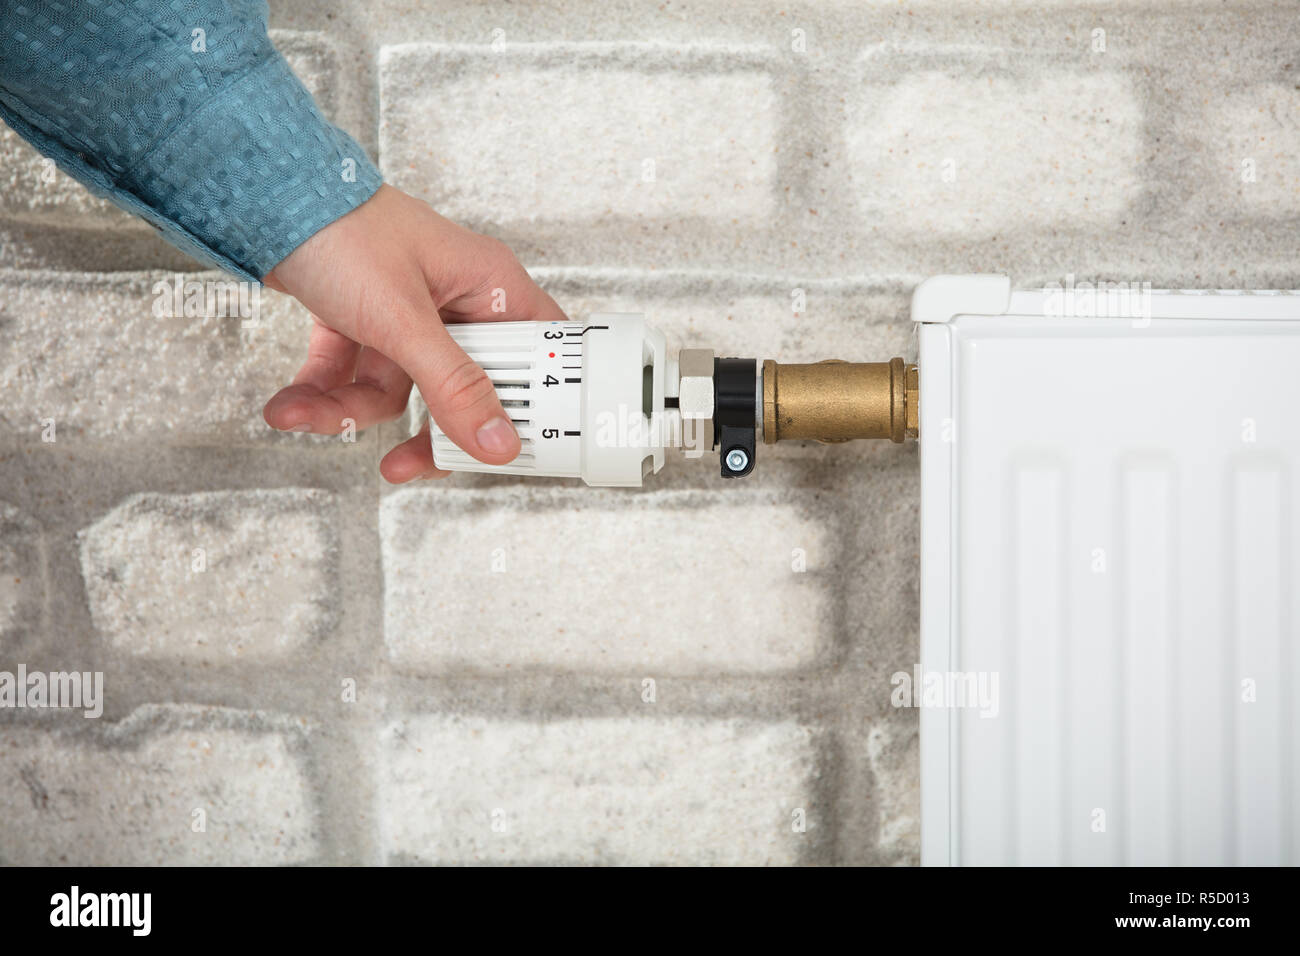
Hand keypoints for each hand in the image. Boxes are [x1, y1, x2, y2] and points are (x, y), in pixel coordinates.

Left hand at [262, 184, 566, 480]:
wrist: (260, 195)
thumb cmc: (341, 228)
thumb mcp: (403, 319)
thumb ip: (452, 387)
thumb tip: (497, 443)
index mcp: (488, 284)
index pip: (535, 356)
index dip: (528, 406)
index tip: (506, 452)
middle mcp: (454, 300)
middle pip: (461, 388)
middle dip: (418, 428)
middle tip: (402, 465)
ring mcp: (407, 312)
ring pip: (397, 389)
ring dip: (347, 409)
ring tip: (303, 415)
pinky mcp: (362, 319)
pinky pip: (353, 374)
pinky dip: (320, 391)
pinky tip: (288, 404)